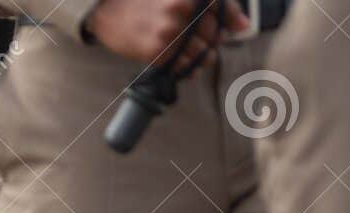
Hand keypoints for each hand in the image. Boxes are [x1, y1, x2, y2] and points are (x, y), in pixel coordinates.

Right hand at [85, 0, 247, 66]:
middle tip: (195, 39)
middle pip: (214, 34)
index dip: (225, 21)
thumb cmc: (143, 0)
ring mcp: (170, 33)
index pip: (221, 10)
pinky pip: (185, 67)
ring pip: (203, 53)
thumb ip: (211, 6)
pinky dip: (188, 69)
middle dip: (210, 40)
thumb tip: (243, 26)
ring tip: (189, 52)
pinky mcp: (158, 53)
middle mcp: (181, 11)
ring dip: (202, 57)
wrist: (106, 10)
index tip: (223, 28)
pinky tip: (182, 63)